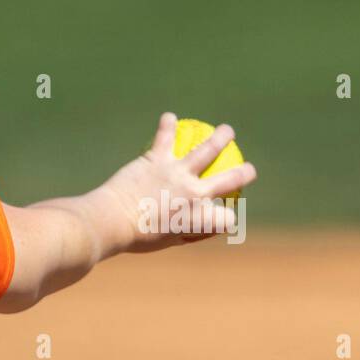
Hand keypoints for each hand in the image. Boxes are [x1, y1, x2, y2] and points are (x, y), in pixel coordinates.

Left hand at [98, 112, 257, 253]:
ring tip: (227, 131)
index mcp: (200, 218)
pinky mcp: (157, 159)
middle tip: (248, 169)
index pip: (227, 219)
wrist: (111, 221)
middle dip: (244, 173)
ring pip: (207, 149)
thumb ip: (180, 232)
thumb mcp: (163, 242)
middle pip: (231, 179)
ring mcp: (178, 173)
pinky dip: (168, 126)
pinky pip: (165, 137)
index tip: (221, 220)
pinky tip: (169, 117)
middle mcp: (195, 193)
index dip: (226, 220)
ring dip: (220, 138)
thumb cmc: (135, 237)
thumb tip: (188, 229)